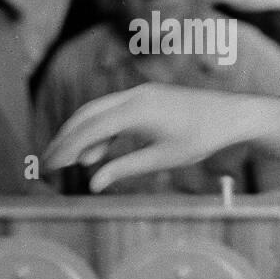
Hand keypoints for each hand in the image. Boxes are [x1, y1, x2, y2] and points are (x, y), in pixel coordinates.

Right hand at [44, 83, 250, 192]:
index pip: (90, 128)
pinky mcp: (146, 98)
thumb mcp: (163, 159)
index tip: (50, 166)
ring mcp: (139, 94)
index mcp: (136, 110)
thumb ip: (125, 169)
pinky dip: (101, 132)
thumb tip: (93, 184)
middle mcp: (133, 96)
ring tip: (71, 162)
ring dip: (82, 135)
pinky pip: (114, 113)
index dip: (66, 147)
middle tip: (48, 163)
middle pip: (87, 115)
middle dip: (66, 138)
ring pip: (98, 112)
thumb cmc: (202, 138)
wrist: (231, 115)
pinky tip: (97, 153)